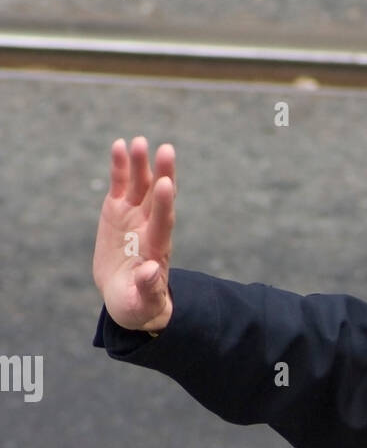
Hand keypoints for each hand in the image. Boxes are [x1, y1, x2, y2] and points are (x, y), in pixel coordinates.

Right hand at [92, 136, 176, 330]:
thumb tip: (152, 270)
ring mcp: (134, 216)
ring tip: (139, 142)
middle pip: (157, 197)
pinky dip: (121, 166)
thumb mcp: (141, 304)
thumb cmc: (137, 305)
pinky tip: (120, 145)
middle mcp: (148, 226)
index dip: (165, 204)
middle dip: (161, 174)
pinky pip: (121, 184)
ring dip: (140, 164)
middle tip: (166, 149)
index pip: (163, 222)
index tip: (167, 184)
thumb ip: (148, 288)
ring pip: (140, 185)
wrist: (127, 295)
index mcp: (156, 249)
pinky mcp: (118, 210)